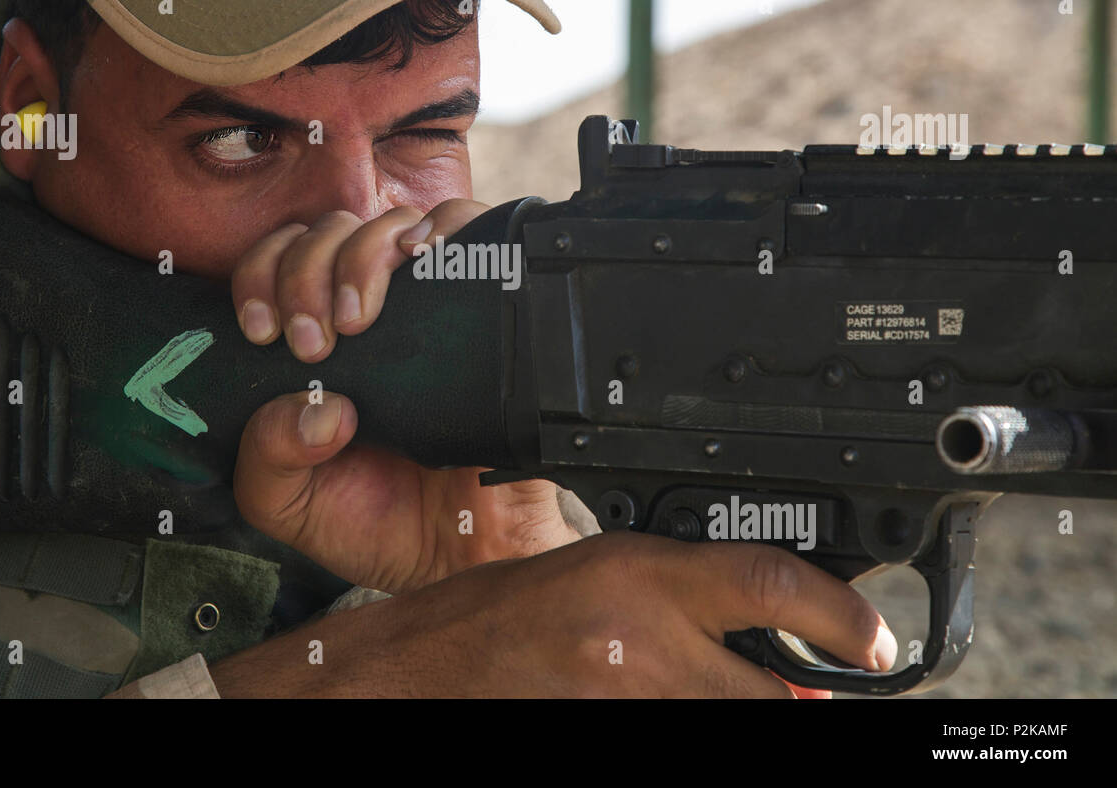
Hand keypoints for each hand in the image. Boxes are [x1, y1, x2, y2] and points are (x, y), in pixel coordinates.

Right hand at [210, 532, 895, 697]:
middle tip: (809, 682)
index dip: (843, 616)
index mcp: (640, 576)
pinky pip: (688, 737)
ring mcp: (632, 703)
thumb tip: (762, 627)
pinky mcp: (616, 737)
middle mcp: (644, 644)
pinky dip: (698, 721)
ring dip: (750, 709)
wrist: (431, 669)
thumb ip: (686, 593)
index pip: (770, 586)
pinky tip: (670, 703)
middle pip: (775, 686)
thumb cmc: (505, 612)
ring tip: (714, 687)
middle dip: (799, 691)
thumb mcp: (603, 569)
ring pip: (737, 718)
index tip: (875, 640)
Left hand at [230, 203, 580, 593]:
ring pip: (392, 224)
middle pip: (331, 230)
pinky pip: (473, 231)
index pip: (277, 260)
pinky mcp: (488, 304)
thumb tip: (320, 406)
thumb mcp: (287, 501)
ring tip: (358, 322)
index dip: (261, 277)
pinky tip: (421, 259)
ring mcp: (431, 304)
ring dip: (362, 256)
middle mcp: (373, 311)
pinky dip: (444, 228)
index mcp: (317, 340)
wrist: (463, 558)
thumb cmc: (378, 522)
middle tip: (314, 342)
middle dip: (305, 273)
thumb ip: (267, 456)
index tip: (263, 331)